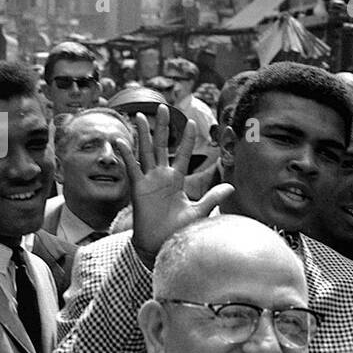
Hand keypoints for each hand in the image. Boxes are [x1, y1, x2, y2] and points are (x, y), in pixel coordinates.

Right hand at [114, 107, 233, 268]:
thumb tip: (231, 187)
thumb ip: (212, 197)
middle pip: (160, 146)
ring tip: (140, 116)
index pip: (182, 154)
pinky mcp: (137, 188)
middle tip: (162, 107)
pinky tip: (122, 141)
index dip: (186, 139)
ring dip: (142, 134)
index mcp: (176, 180)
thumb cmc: (176, 231)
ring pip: (145, 152)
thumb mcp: (198, 212)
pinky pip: (132, 168)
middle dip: (162, 127)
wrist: (158, 245)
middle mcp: (161, 176)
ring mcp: (148, 181)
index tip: (191, 122)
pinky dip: (126, 155)